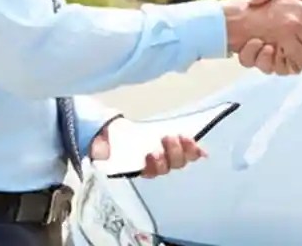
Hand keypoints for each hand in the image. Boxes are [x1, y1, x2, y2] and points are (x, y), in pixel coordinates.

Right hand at [89, 121, 206, 177]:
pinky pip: (191, 154)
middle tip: (167, 137)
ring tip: (181, 135)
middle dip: (169, 154)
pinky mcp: (178, 147)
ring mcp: (167, 158)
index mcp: (136, 166)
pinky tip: (201, 149)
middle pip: (166, 167)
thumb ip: (100, 148)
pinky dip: (197, 152)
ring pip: (179, 162)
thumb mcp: (101, 140)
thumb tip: (103, 154)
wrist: (119, 129)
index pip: (147, 172)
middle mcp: (154, 166)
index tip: (150, 153)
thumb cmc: (111, 137)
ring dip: (183, 150)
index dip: (152, 165)